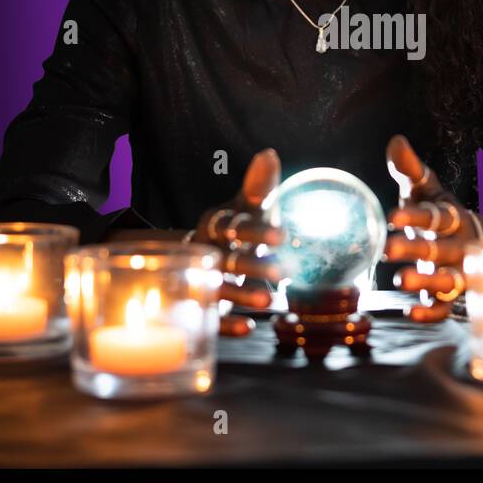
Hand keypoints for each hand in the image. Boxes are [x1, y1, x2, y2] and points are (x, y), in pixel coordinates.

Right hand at [192, 148, 286, 335]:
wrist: (204, 256)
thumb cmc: (235, 228)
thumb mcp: (247, 208)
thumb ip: (259, 186)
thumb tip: (269, 154)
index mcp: (213, 225)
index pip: (231, 226)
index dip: (255, 230)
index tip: (282, 235)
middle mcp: (203, 252)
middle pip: (225, 259)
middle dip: (251, 266)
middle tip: (281, 272)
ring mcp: (200, 281)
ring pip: (218, 289)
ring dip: (241, 296)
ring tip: (269, 300)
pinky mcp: (204, 307)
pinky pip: (211, 319)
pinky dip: (227, 326)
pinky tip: (248, 328)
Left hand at [382, 134, 478, 321]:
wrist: (471, 238)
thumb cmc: (438, 211)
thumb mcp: (426, 188)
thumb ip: (410, 168)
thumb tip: (395, 141)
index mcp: (452, 217)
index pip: (436, 217)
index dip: (415, 217)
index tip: (391, 216)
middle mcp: (459, 247)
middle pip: (440, 250)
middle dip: (416, 250)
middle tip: (389, 249)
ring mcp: (458, 273)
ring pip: (448, 282)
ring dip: (426, 283)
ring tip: (400, 282)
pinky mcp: (450, 296)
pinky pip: (446, 309)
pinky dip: (431, 314)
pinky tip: (409, 313)